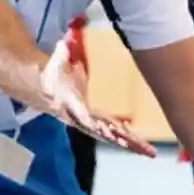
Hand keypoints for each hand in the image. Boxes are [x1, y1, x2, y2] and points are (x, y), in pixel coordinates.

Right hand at [40, 39, 154, 156]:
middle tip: (136, 146)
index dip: (95, 124)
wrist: (45, 89)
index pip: (84, 116)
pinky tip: (145, 147)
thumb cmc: (54, 73)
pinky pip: (116, 134)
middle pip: (103, 132)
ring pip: (112, 136)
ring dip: (130, 144)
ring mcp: (91, 124)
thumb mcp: (56, 61)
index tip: (107, 131)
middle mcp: (83, 119)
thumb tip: (65, 43)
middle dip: (119, 139)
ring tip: (148, 151)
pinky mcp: (99, 125)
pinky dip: (130, 141)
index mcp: (73, 105)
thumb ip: (63, 53)